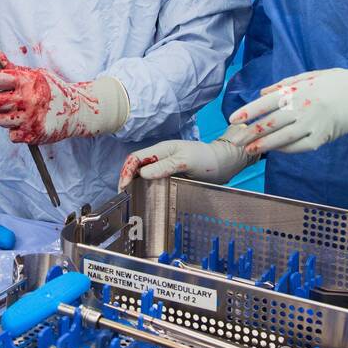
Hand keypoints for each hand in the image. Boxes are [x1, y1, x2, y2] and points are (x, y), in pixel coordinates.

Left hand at [0, 55, 128, 144]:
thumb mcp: (37, 74)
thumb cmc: (54, 91)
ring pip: (0, 120)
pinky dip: (17, 131)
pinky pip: (11, 135)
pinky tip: (27, 124)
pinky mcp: (32, 134)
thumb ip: (15, 68)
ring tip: (21, 113)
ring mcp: (30, 118)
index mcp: (27, 81)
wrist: (77, 111)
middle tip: (8, 101)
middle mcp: (27, 99)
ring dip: (7, 118)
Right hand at [118, 133, 254, 189]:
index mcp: (161, 150)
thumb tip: (143, 173)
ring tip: (131, 198)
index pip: (136, 158)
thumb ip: (164, 166)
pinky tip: (146, 198)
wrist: (223, 164)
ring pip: (144, 175)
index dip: (126, 171)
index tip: (123, 186)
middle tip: (124, 195)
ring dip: (136, 184)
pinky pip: (155, 182)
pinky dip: (147, 189)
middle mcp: (161, 158)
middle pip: (137, 166)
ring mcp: (166, 168)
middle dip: (127, 179)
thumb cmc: (206, 159)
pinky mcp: (171, 177)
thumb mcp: (185, 161)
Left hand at [228, 68, 347, 153]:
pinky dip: (285, 149)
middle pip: (271, 122)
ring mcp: (313, 123)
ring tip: (249, 150)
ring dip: (264, 145)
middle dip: (251, 132)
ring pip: (283, 137)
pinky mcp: (323, 137)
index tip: (233, 119)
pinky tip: (275, 150)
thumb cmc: (339, 82)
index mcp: (299, 89)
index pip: (267, 103)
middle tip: (235, 140)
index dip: (248, 112)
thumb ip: (285, 85)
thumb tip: (261, 93)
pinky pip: (300, 146)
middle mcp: (303, 107)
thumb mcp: (311, 75)